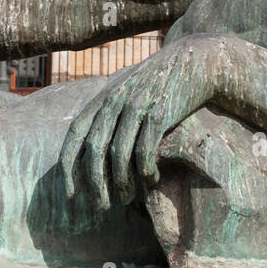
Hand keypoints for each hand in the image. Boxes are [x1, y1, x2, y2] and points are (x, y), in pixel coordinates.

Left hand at [58, 34, 230, 207]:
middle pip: (94, 150)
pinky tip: (151, 181)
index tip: (72, 193)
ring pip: (119, 153)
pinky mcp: (160, 112)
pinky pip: (146, 149)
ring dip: (121, 183)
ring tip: (126, 200)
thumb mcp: (128, 87)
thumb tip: (88, 144)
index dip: (69, 167)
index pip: (74, 135)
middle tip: (101, 207)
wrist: (197, 60)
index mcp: (103, 96)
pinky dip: (145, 170)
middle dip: (94, 183)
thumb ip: (108, 110)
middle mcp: (115, 99)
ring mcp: (138, 105)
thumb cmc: (160, 81)